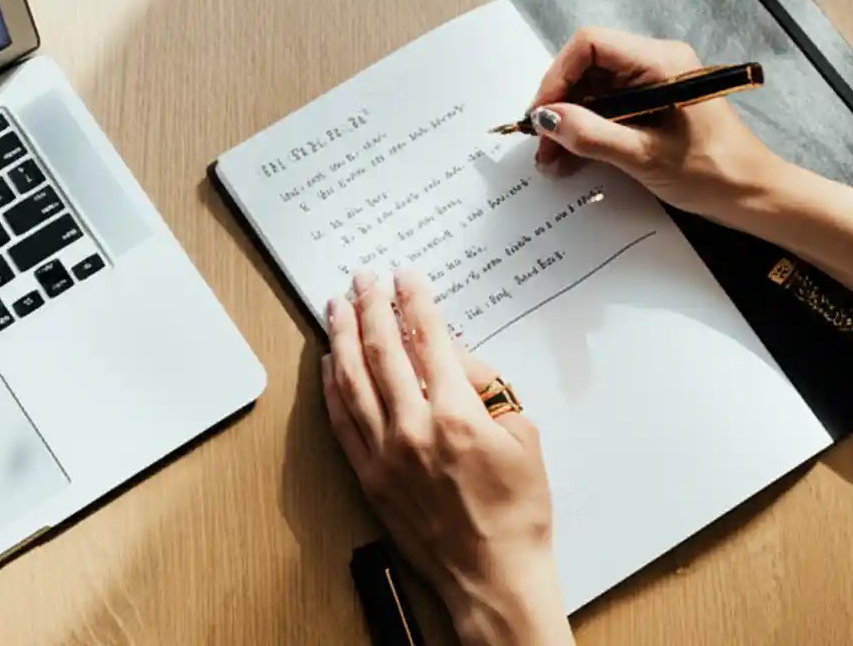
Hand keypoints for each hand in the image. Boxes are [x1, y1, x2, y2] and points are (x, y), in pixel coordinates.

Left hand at [322, 270, 572, 645]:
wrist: (492, 576)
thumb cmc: (517, 511)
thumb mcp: (522, 436)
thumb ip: (485, 388)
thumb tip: (450, 356)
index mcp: (457, 416)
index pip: (428, 339)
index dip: (414, 300)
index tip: (404, 275)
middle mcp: (413, 429)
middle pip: (382, 351)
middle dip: (370, 306)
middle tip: (362, 278)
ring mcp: (385, 454)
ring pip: (352, 381)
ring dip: (342, 337)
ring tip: (336, 306)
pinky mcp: (368, 477)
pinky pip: (341, 421)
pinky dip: (332, 387)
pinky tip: (329, 362)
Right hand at [528, 27, 787, 219]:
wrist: (753, 195)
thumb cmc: (710, 172)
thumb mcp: (643, 156)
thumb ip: (591, 135)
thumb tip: (545, 120)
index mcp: (660, 61)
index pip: (590, 45)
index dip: (557, 77)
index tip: (541, 115)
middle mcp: (656, 63)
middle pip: (588, 68)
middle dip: (559, 106)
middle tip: (541, 146)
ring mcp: (654, 83)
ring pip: (594, 91)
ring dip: (569, 123)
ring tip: (551, 160)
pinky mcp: (653, 105)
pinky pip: (608, 109)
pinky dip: (587, 131)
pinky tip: (571, 159)